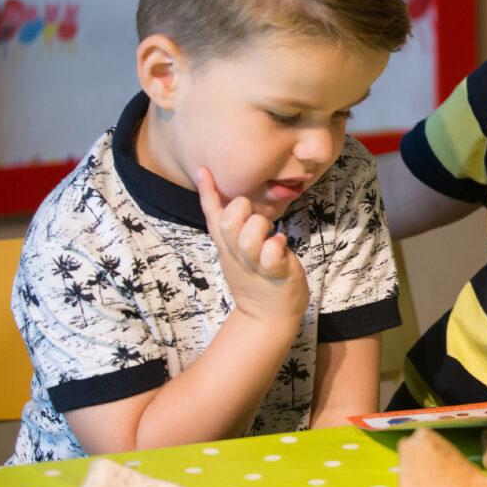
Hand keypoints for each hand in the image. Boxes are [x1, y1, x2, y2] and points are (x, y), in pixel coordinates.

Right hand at [197, 168, 309, 324]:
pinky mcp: (275, 274)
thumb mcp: (236, 252)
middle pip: (228, 221)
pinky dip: (277, 244)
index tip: (204, 168)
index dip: (208, 192)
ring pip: (249, 236)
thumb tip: (230, 205)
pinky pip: (272, 253)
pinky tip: (282, 246)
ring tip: (271, 234)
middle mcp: (237, 253)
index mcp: (227, 246)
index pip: (212, 215)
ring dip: (261, 228)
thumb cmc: (256, 278)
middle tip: (258, 219)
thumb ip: (233, 228)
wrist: (267, 318)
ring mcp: (255, 264)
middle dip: (243, 209)